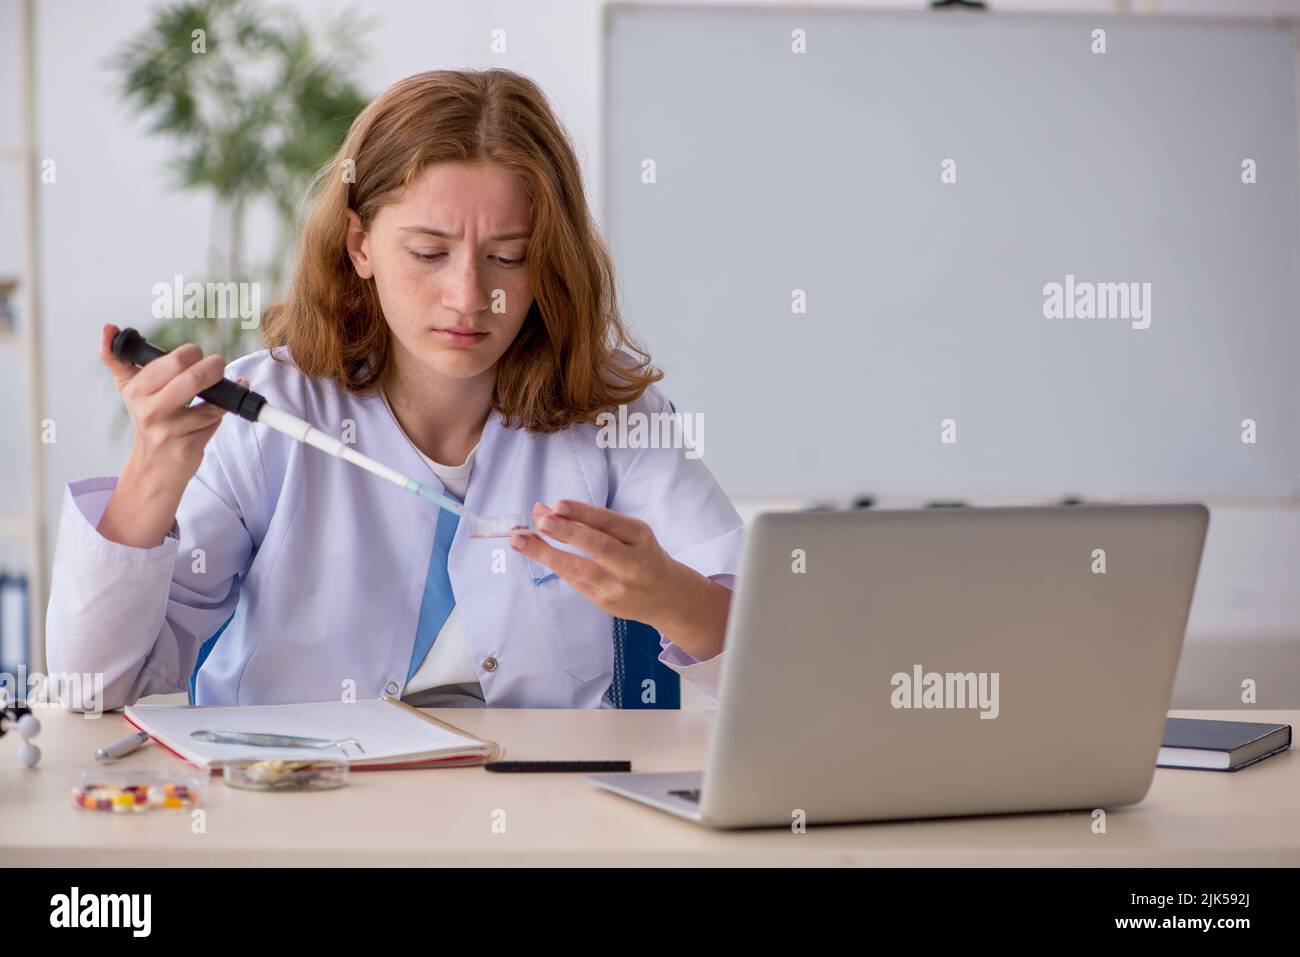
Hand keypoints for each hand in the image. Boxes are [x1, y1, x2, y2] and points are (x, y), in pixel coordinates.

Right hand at [99, 323, 232, 492]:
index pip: (172, 361)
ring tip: (219, 390)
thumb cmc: (147, 420)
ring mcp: (168, 431)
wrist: (154, 466)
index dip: (192, 354)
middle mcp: (150, 410)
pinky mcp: (186, 447)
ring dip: (222, 394)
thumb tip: (108, 328)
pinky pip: (214, 421)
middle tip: (218, 365)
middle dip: (214, 367)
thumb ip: (118, 358)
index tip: (196, 355)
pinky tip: (224, 405)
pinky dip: (223, 411)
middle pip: (193, 379)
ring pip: (210, 403)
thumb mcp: (129, 389)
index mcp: (136, 390)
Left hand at [509, 500, 730, 660]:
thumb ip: (591, 521)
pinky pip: (574, 581)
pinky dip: (554, 565)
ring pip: (577, 569)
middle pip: (596, 545)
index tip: (557, 504)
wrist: (666, 596)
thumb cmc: (643, 555)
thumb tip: (545, 509)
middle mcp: (631, 562)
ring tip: (520, 541)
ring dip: (545, 553)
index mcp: (640, 536)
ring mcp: (617, 585)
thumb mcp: (630, 532)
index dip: (582, 513)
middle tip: (540, 521)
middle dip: (566, 532)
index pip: (609, 522)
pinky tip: (536, 552)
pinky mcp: (604, 602)